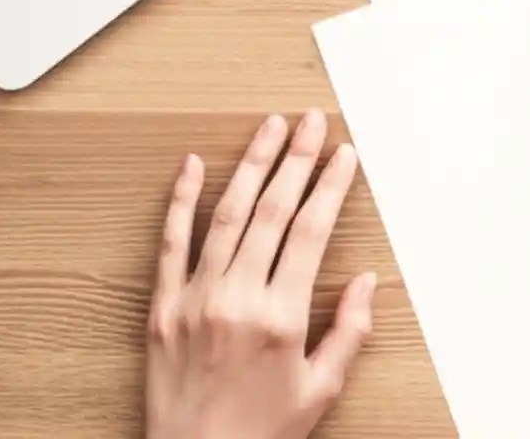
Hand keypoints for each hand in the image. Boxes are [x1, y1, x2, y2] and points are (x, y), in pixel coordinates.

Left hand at [147, 110, 376, 438]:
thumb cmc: (261, 433)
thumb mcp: (321, 390)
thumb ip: (349, 332)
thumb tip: (367, 281)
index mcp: (282, 317)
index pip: (312, 232)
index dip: (331, 186)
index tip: (344, 155)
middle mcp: (238, 297)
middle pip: (274, 211)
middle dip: (297, 159)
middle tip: (312, 121)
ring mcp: (196, 298)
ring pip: (228, 214)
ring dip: (251, 165)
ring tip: (270, 127)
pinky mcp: (163, 307)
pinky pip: (172, 242)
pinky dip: (181, 200)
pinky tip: (193, 165)